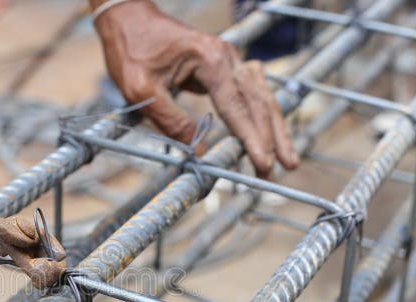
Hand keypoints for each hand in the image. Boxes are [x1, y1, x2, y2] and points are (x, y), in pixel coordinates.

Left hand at [93, 0, 298, 177]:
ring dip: (274, 128)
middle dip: (271, 139)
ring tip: (286, 158)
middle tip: (280, 170)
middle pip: (259, 102)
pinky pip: (251, 92)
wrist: (129, 16)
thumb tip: (198, 152)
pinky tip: (272, 131)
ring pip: (262, 97)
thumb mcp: (141, 89)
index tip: (263, 163)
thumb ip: (170, 121)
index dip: (251, 138)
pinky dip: (262, 114)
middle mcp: (227, 58)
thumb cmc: (132, 51)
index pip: (237, 107)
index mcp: (210, 61)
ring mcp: (229, 60)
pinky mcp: (224, 66)